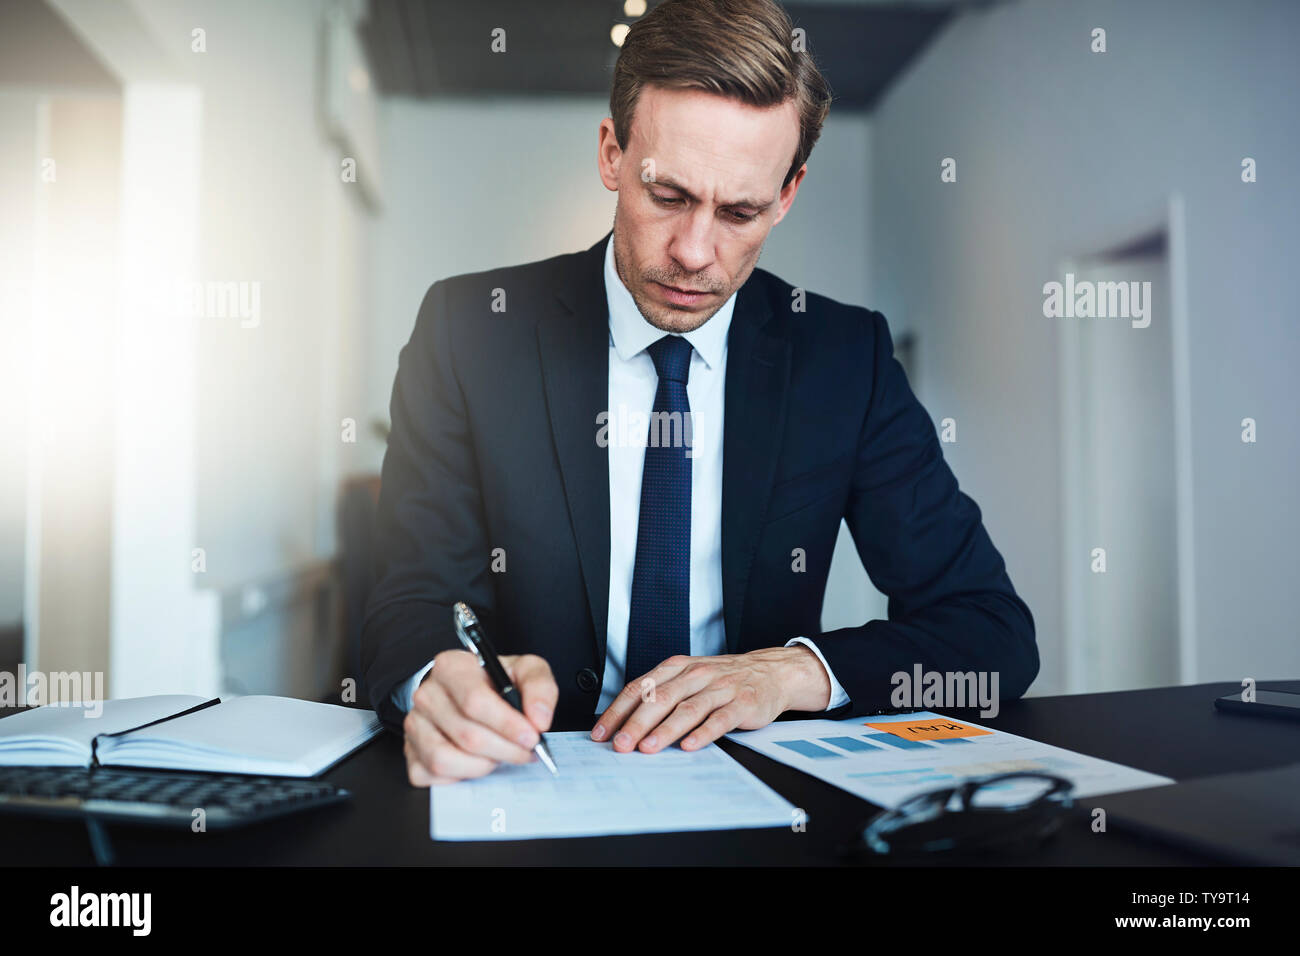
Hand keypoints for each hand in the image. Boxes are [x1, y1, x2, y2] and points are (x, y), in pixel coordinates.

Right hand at [403, 649, 556, 786]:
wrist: (470, 694)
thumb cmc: (496, 683)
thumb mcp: (525, 671)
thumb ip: (539, 687)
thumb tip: (538, 718)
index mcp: (451, 667)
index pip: (475, 701)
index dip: (507, 724)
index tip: (531, 736)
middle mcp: (426, 694)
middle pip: (467, 735)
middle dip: (505, 750)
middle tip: (526, 751)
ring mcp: (415, 725)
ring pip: (446, 759)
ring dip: (483, 765)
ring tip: (500, 755)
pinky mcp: (411, 752)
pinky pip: (434, 776)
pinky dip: (461, 776)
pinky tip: (477, 762)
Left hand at [590, 646, 830, 753]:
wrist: (770, 672)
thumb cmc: (722, 679)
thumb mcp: (689, 677)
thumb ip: (661, 695)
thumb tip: (625, 724)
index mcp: (677, 667)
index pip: (640, 688)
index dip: (619, 711)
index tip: (602, 733)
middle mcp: (696, 675)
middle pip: (661, 699)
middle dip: (637, 723)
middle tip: (621, 744)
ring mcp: (720, 688)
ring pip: (688, 709)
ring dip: (665, 730)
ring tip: (649, 748)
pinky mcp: (742, 703)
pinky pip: (720, 720)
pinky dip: (703, 733)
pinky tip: (690, 745)